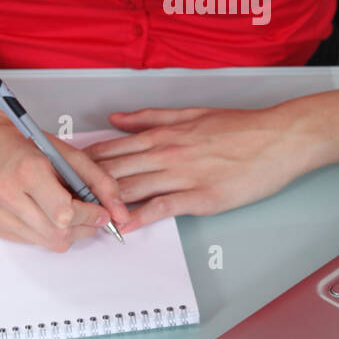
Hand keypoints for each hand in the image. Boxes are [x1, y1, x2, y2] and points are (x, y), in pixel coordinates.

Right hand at [0, 116, 131, 250]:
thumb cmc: (21, 144)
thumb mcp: (66, 153)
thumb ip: (99, 181)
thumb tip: (120, 212)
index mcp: (28, 172)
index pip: (66, 213)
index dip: (91, 216)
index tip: (103, 211)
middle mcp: (9, 196)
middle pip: (60, 234)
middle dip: (85, 227)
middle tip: (92, 213)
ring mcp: (1, 215)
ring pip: (51, 243)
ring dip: (71, 232)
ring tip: (72, 211)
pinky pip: (36, 241)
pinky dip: (51, 232)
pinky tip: (48, 212)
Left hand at [79, 104, 316, 233]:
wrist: (278, 138)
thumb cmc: (240, 127)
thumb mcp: (191, 112)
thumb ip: (150, 117)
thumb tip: (114, 119)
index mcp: (163, 133)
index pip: (112, 148)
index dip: (83, 162)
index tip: (62, 173)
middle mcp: (167, 152)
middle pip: (115, 169)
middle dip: (85, 185)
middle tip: (60, 199)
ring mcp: (183, 175)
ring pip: (133, 188)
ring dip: (106, 203)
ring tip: (81, 216)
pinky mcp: (201, 196)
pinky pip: (163, 207)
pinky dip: (140, 216)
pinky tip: (123, 226)